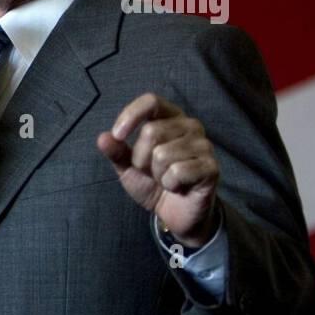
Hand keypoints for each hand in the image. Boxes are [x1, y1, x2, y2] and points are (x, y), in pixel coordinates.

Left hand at [96, 92, 219, 247]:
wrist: (174, 212)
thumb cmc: (152, 183)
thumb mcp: (128, 167)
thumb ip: (116, 152)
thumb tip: (103, 138)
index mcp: (170, 118)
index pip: (151, 101)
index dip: (131, 115)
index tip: (117, 135)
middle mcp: (190, 126)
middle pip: (152, 131)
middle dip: (141, 158)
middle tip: (150, 171)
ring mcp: (204, 145)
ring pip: (163, 154)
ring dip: (157, 174)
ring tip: (165, 179)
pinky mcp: (211, 167)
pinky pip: (178, 171)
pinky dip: (170, 184)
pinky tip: (177, 187)